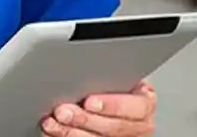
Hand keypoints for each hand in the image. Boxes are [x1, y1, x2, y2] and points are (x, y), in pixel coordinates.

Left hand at [41, 80, 155, 136]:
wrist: (109, 104)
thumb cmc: (110, 86)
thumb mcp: (116, 76)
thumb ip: (105, 76)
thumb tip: (82, 66)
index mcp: (144, 102)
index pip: (136, 107)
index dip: (112, 105)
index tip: (89, 102)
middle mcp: (138, 124)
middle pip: (115, 127)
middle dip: (85, 119)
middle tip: (63, 111)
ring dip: (71, 132)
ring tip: (52, 123)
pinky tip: (54, 131)